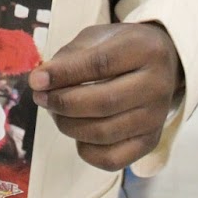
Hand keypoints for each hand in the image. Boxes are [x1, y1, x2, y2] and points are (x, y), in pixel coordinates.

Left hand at [29, 21, 181, 171]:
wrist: (161, 66)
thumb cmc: (121, 48)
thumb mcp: (98, 38)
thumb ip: (70, 56)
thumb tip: (41, 81)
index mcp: (146, 50)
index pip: (100, 64)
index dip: (64, 74)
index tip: (36, 81)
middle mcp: (158, 85)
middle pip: (104, 102)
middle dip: (63, 103)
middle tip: (40, 97)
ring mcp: (156, 118)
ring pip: (104, 133)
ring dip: (68, 125)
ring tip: (55, 112)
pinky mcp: (150, 142)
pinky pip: (111, 159)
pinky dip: (85, 149)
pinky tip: (78, 131)